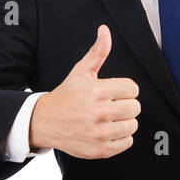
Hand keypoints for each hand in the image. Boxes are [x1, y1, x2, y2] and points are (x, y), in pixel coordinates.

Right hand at [28, 25, 139, 158]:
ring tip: (108, 119)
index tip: (113, 93)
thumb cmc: (66, 96)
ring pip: (133, 125)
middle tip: (110, 106)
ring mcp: (99, 132)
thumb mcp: (80, 72)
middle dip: (125, 105)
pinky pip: (127, 142)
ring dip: (123, 122)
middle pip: (135, 107)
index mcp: (98, 91)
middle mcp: (99, 112)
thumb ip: (97, 52)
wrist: (44, 122)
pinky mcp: (100, 149)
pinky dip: (121, 138)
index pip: (133, 89)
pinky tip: (107, 131)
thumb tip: (105, 30)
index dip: (124, 90)